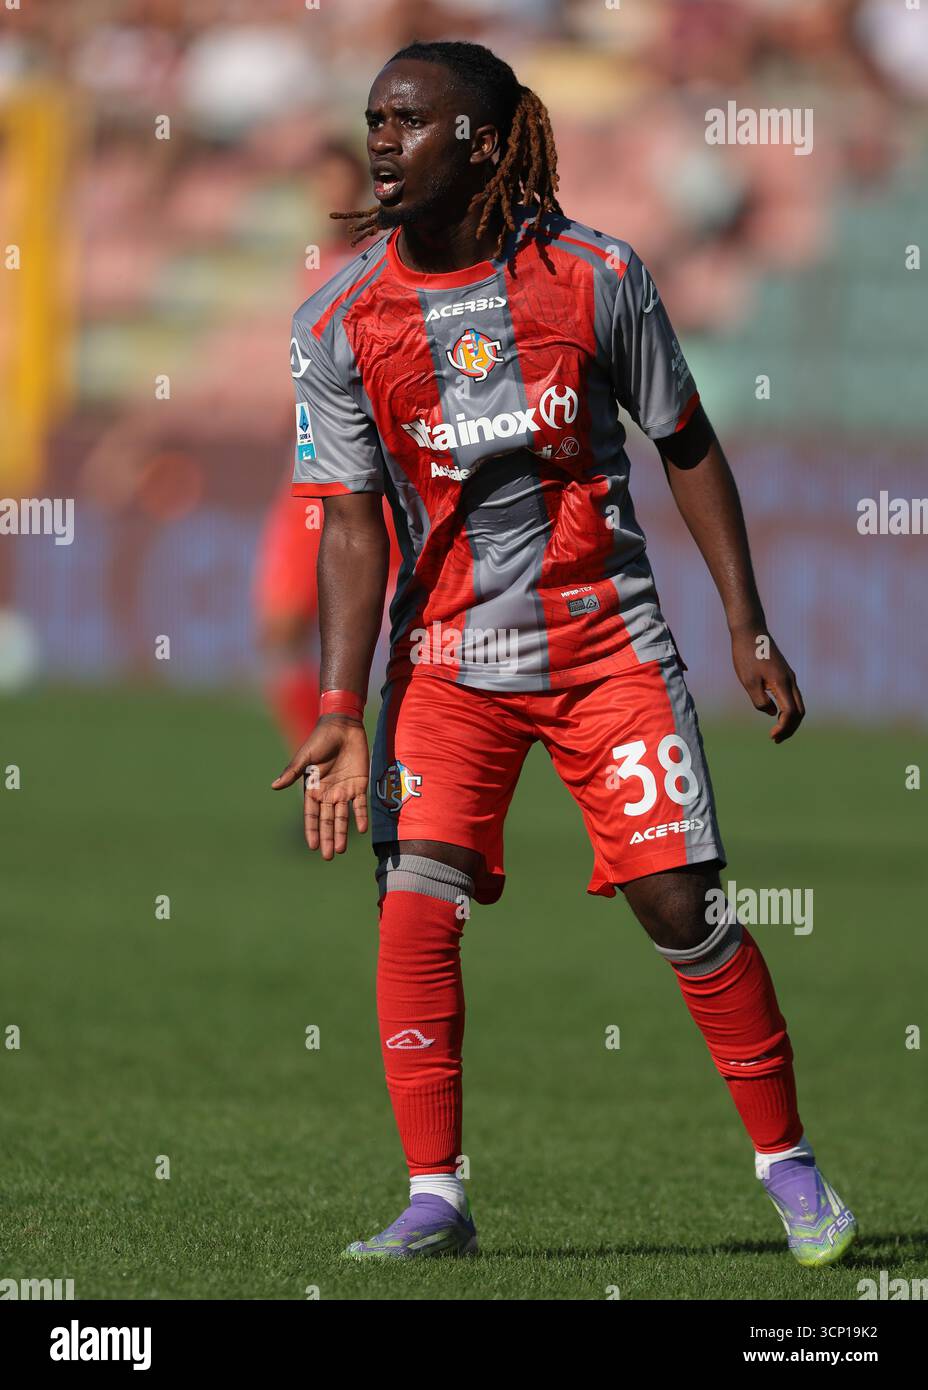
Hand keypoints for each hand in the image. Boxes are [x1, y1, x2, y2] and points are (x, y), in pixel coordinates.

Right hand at [271, 717, 369, 857]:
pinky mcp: (359, 784)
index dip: (312, 830)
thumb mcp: (305, 756)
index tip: (312, 846)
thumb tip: (274, 786)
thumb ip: (293, 772)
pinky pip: (360, 804)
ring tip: (341, 850)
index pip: (312, 815)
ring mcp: (344, 790)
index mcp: (313, 789)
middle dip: (327, 838)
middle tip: (328, 856)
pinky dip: (360, 817)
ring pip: (343, 817)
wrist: (342, 726)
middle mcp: (328, 794)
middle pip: (327, 820)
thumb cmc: (320, 739)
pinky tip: (361, 830)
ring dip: (341, 833)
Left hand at [730, 627, 804, 742]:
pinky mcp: (785, 674)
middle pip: (800, 712)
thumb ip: (760, 700)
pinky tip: (776, 715)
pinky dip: (788, 710)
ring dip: (790, 720)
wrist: (750, 631)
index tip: (771, 736)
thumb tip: (771, 713)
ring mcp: (790, 677)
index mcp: (783, 683)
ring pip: (798, 704)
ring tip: (776, 733)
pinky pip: (792, 697)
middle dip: (790, 728)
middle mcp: (791, 681)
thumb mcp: (748, 681)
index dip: (783, 728)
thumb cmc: (746, 655)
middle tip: (775, 740)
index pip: (791, 713)